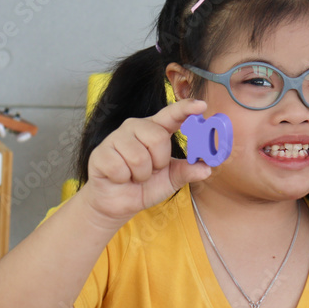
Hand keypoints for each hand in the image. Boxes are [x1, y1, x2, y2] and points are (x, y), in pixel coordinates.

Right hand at [80, 98, 212, 226]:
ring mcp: (116, 138)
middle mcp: (135, 127)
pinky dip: (123, 179)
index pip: (171, 114)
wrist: (118, 202)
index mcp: (155, 130)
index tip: (201, 105)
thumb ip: (188, 171)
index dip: (186, 108)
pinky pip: (119, 167)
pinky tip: (119, 178)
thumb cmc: (145, 185)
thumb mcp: (171, 179)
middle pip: (158, 138)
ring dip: (141, 175)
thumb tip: (207, 168)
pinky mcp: (101, 152)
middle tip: (151, 170)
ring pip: (139, 156)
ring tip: (134, 175)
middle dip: (158, 162)